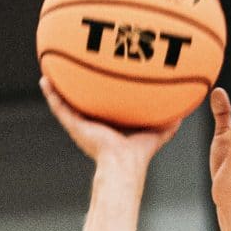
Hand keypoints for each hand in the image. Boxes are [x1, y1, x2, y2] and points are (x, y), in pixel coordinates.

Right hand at [41, 77, 182, 167]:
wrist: (123, 164)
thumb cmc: (139, 154)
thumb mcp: (157, 131)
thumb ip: (169, 122)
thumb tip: (185, 111)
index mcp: (110, 124)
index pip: (104, 104)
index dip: (101, 91)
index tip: (99, 75)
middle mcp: (94, 123)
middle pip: (83, 100)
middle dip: (78, 85)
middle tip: (72, 66)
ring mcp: (82, 125)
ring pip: (66, 102)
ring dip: (58, 86)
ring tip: (49, 67)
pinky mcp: (74, 126)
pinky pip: (60, 107)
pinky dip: (51, 94)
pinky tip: (45, 79)